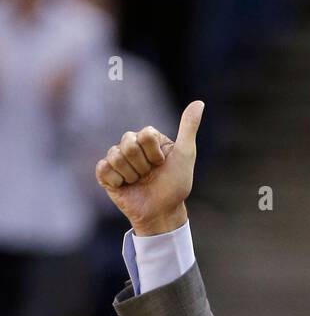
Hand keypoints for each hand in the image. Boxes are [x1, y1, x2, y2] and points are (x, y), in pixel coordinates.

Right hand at [94, 101, 203, 235]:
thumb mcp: (185, 155)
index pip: (144, 135)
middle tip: (149, 176)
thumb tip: (199, 102)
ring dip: (131, 175)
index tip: (161, 165)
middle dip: (143, 166)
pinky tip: (125, 186)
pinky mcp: (106, 175)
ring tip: (138, 182)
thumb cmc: (175, 186)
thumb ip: (188, 128)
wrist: (162, 213)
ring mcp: (117, 159)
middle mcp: (131, 145)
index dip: (154, 154)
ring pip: (116, 156)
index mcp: (148, 138)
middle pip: (128, 144)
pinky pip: (104, 168)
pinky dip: (116, 180)